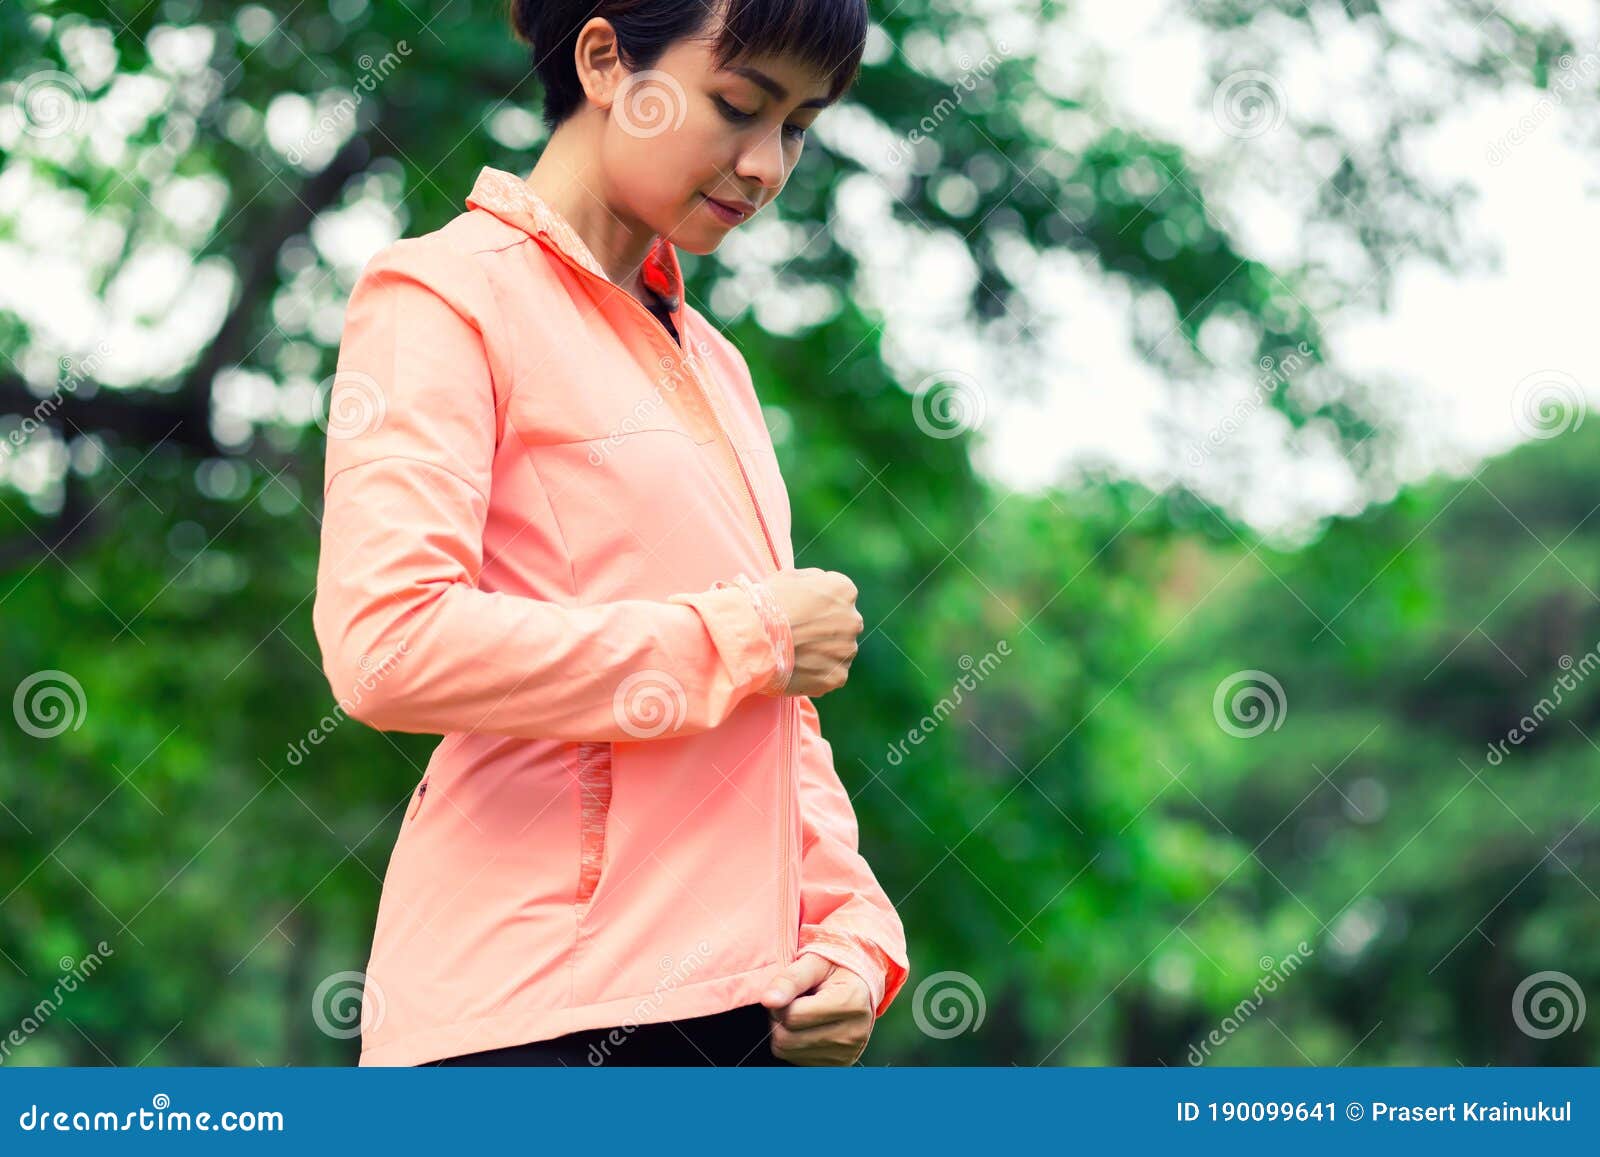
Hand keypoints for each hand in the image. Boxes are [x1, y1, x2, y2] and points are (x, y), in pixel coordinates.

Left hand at [759, 952, 874, 1064]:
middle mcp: (853, 1033)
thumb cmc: (834, 968)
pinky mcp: (838, 1065)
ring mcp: (847, 1054)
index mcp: (851, 1002)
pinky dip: (793, 1044)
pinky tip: (807, 1027)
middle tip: (792, 1001)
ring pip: (787, 1051)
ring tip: (801, 1012)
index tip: (790, 989)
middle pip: (787, 1038)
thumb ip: (790, 979)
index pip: (792, 1015)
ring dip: (784, 1031)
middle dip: (780, 1017)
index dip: (780, 1000)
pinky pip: (796, 1060)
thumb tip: (768, 1000)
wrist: (860, 984)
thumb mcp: (813, 962)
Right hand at [764, 568, 862, 697]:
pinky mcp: (837, 676)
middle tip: (799, 636)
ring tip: (795, 655)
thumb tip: (821, 586)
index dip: (819, 606)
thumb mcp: (790, 576)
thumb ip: (814, 580)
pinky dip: (817, 674)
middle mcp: (853, 620)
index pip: (840, 597)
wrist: (753, 638)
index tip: (803, 613)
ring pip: (839, 651)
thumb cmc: (767, 603)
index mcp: (844, 591)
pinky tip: (797, 670)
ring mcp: (847, 651)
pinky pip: (831, 675)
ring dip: (823, 653)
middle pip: (843, 625)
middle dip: (826, 630)